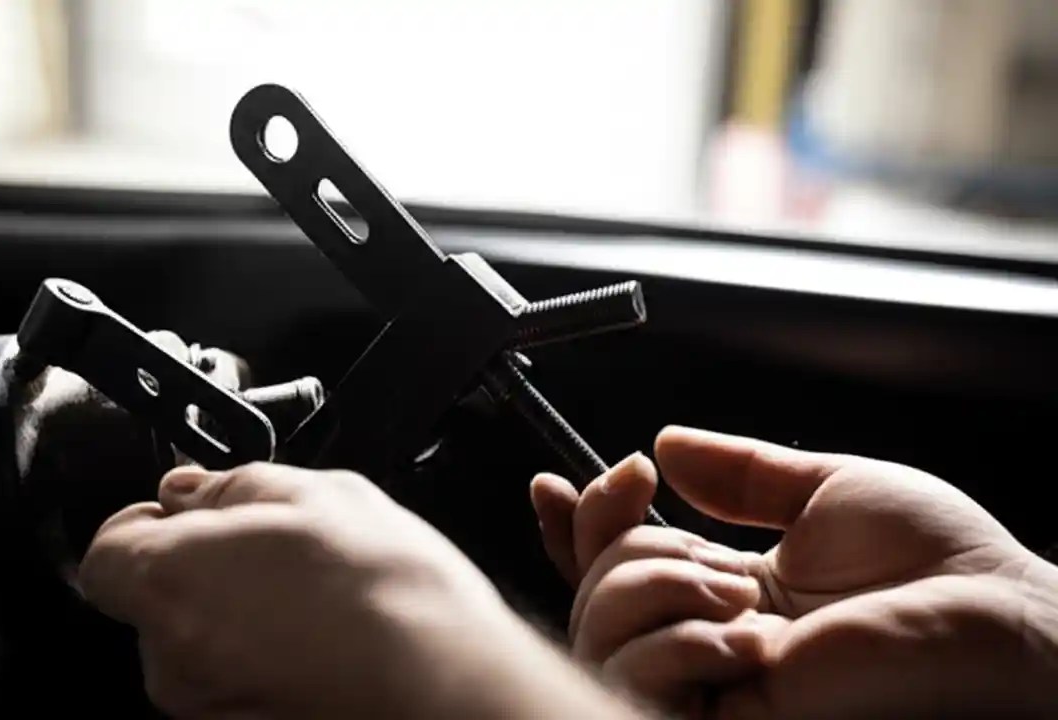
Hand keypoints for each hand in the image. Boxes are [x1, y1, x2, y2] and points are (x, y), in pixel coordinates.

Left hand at [79, 463, 636, 719]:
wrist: (450, 686)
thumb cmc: (389, 596)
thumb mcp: (316, 492)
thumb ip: (231, 485)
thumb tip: (190, 490)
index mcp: (172, 580)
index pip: (104, 549)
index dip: (146, 523)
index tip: (190, 512)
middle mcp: (172, 657)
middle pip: (155, 597)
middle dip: (203, 565)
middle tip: (275, 545)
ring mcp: (207, 706)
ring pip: (198, 640)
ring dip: (236, 612)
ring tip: (313, 593)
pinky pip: (230, 679)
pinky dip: (260, 656)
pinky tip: (319, 634)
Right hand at [532, 426, 1057, 718]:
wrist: (995, 614)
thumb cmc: (936, 559)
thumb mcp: (824, 486)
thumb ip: (741, 469)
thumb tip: (669, 443)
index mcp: (726, 586)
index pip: (616, 563)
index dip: (573, 526)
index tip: (555, 483)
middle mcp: (708, 632)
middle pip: (592, 588)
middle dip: (623, 540)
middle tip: (698, 537)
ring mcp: (714, 680)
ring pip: (599, 628)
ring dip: (657, 586)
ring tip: (745, 593)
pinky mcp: (727, 717)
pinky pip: (641, 678)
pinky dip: (682, 640)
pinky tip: (748, 636)